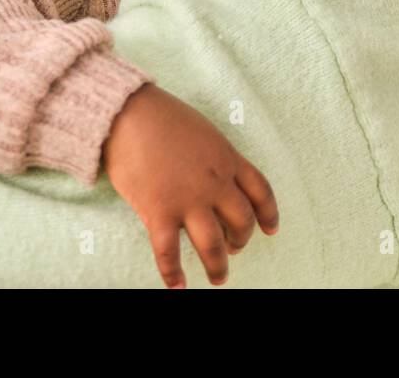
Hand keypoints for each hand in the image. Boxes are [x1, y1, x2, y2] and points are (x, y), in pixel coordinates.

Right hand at [102, 84, 278, 288]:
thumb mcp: (203, 130)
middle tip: (233, 250)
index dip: (268, 214)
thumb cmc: (161, 116)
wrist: (128, 113)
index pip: (261, 191)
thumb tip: (213, 173)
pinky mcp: (159, 211)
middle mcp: (214, 182)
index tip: (270, 230)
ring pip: (214, 244)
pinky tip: (178, 285)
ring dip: (218, 266)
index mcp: (227, 158)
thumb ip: (214, 155)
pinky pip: (169, 252)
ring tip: (218, 278)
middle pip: (242, 222)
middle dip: (241, 241)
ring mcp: (188, 199)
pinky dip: (174, 273)